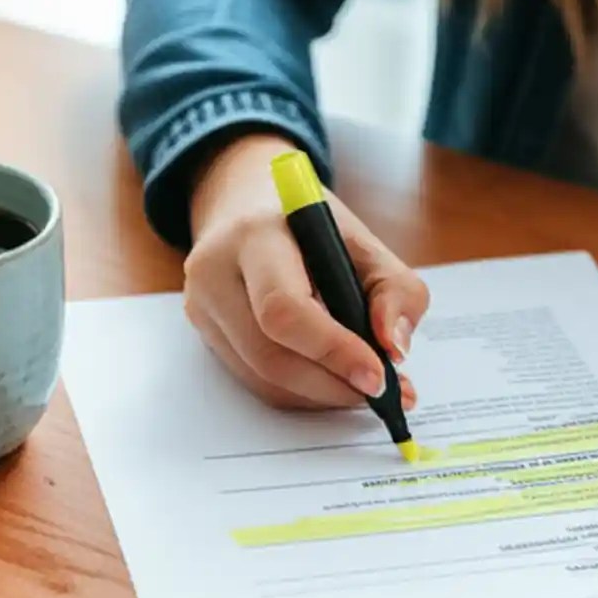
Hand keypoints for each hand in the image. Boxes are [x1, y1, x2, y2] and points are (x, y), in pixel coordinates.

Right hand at [183, 133, 427, 408]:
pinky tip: (333, 381)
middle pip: (269, 355)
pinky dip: (301, 392)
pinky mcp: (205, 332)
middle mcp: (216, 272)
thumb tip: (393, 349)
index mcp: (255, 235)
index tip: (379, 376)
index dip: (333, 350)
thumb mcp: (363, 239)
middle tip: (382, 392)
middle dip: (333, 384)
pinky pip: (254, 380)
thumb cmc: (307, 222)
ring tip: (364, 389)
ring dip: (321, 394)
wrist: (243, 203)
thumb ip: (395, 289)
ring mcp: (203, 306)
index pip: (283, 308)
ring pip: (262, 377)